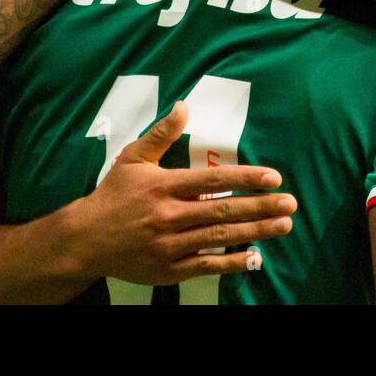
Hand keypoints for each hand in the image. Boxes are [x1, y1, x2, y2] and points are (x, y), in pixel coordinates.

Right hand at [75, 102, 296, 284]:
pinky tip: (255, 257)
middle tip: (291, 203)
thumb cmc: (112, 195)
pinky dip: (232, 263)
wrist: (84, 240)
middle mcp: (169, 216)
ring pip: (219, 238)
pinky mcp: (169, 269)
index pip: (213, 180)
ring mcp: (170, 245)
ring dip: (255, 232)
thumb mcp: (133, 158)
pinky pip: (206, 266)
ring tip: (283, 225)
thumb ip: (161, 134)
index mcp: (164, 186)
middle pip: (223, 211)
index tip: (273, 177)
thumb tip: (184, 106)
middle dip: (260, 206)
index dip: (245, 178)